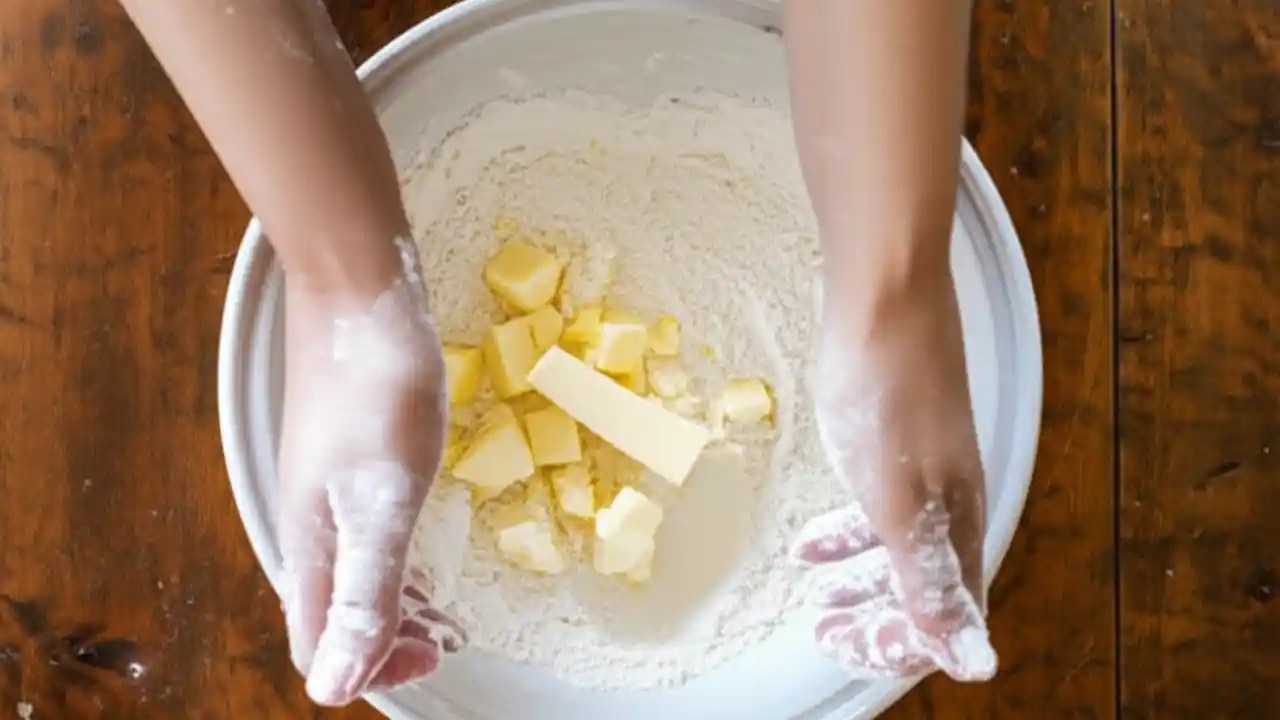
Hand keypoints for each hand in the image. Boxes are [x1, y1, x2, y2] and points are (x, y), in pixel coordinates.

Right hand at [275, 247, 463, 705]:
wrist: (359, 294)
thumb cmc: (375, 394)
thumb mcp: (381, 504)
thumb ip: (364, 594)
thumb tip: (334, 688)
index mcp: (312, 550)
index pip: (322, 647)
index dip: (375, 666)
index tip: (438, 647)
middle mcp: (311, 531)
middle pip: (336, 619)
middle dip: (392, 642)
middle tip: (451, 634)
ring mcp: (326, 494)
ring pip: (353, 579)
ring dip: (399, 608)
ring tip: (448, 614)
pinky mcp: (348, 463)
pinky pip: (365, 538)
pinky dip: (398, 565)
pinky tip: (425, 553)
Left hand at [794, 267, 995, 681]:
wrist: (886, 297)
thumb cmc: (891, 394)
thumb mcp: (902, 501)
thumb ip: (932, 583)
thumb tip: (975, 665)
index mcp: (960, 528)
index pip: (946, 618)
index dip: (898, 644)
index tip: (844, 645)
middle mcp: (953, 505)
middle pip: (924, 589)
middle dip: (875, 617)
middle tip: (824, 626)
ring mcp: (926, 470)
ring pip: (899, 550)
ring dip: (859, 579)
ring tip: (815, 591)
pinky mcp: (899, 441)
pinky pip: (879, 509)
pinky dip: (850, 534)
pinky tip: (813, 539)